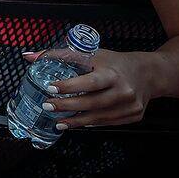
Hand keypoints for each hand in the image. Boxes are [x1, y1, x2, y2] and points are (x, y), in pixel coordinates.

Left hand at [36, 48, 153, 127]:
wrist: (148, 73)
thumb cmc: (115, 62)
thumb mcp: (91, 53)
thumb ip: (60, 55)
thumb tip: (30, 56)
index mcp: (113, 73)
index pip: (89, 82)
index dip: (69, 86)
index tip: (51, 88)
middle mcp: (123, 91)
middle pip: (92, 103)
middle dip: (68, 106)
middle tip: (49, 106)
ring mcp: (130, 106)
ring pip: (99, 117)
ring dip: (77, 121)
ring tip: (59, 121)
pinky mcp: (133, 116)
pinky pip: (108, 122)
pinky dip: (91, 124)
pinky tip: (77, 123)